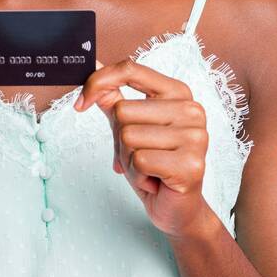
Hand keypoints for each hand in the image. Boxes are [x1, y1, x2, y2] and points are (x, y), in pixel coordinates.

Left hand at [74, 59, 210, 236]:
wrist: (178, 209)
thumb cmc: (154, 166)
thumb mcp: (130, 127)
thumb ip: (113, 97)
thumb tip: (91, 68)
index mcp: (178, 93)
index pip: (130, 69)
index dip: (98, 82)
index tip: (80, 104)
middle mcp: (191, 110)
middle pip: (123, 111)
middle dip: (120, 141)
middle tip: (140, 156)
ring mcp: (195, 137)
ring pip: (128, 137)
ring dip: (129, 160)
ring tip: (149, 169)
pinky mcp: (190, 164)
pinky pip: (139, 161)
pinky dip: (137, 176)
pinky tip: (155, 181)